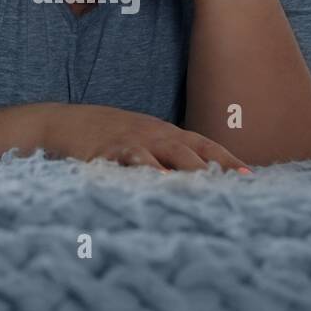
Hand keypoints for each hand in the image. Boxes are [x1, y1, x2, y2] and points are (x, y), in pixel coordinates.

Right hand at [40, 103, 250, 172]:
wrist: (60, 124)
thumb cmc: (104, 138)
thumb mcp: (140, 141)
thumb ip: (166, 158)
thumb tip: (193, 182)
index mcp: (164, 133)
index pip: (204, 145)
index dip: (226, 159)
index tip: (249, 176)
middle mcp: (154, 135)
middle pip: (192, 150)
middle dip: (216, 167)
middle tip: (237, 186)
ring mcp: (131, 141)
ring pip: (167, 153)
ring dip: (190, 169)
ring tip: (209, 186)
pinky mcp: (107, 151)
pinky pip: (130, 159)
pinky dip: (146, 169)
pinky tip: (158, 182)